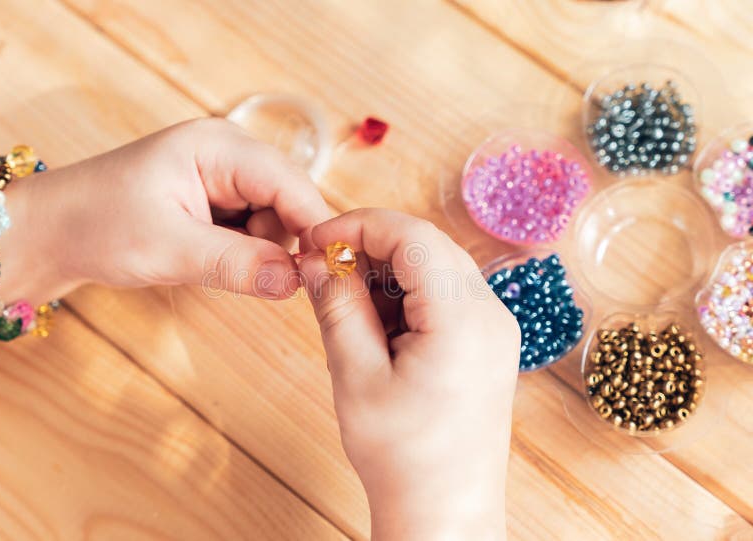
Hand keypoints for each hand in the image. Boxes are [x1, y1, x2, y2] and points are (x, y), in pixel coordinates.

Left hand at [0, 118, 330, 346]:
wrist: (48, 233)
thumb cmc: (95, 225)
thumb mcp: (169, 248)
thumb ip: (238, 265)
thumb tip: (297, 283)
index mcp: (218, 146)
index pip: (290, 183)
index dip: (313, 226)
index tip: (326, 271)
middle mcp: (227, 153)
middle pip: (289, 200)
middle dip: (280, 242)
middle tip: (253, 275)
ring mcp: (222, 176)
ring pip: (274, 219)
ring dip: (259, 251)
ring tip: (209, 261)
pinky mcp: (214, 199)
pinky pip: (252, 228)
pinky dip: (243, 251)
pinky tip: (209, 258)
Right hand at [298, 209, 519, 540]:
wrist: (446, 512)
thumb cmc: (402, 458)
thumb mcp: (356, 375)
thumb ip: (337, 305)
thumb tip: (317, 257)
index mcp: (463, 319)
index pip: (412, 235)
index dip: (358, 226)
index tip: (316, 239)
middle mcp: (491, 314)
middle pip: (427, 246)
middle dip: (371, 249)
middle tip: (324, 270)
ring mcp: (495, 328)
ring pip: (435, 268)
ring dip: (387, 275)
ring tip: (349, 311)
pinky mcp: (488, 342)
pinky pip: (445, 296)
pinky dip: (406, 297)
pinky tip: (378, 328)